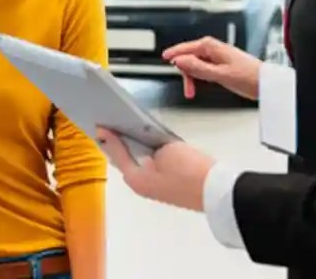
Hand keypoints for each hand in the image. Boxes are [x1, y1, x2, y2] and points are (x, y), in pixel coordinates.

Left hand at [96, 128, 214, 211]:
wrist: (215, 190)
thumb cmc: (188, 170)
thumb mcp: (166, 151)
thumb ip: (148, 144)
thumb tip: (140, 141)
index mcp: (136, 179)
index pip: (117, 154)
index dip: (108, 138)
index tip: (100, 125)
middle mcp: (142, 185)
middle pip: (125, 160)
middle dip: (118, 144)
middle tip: (112, 125)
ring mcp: (155, 187)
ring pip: (138, 163)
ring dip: (132, 149)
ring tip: (127, 129)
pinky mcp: (168, 185)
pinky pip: (151, 166)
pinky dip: (147, 154)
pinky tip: (149, 140)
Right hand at [163, 36, 261, 99]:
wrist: (267, 83)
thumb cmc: (249, 77)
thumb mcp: (219, 74)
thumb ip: (198, 68)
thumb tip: (180, 61)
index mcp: (212, 47)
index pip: (186, 48)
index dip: (175, 54)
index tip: (165, 58)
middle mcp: (215, 49)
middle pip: (191, 57)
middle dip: (186, 72)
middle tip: (187, 89)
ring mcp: (219, 57)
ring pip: (197, 63)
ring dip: (193, 76)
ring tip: (193, 90)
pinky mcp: (223, 65)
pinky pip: (205, 67)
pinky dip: (200, 76)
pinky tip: (202, 84)